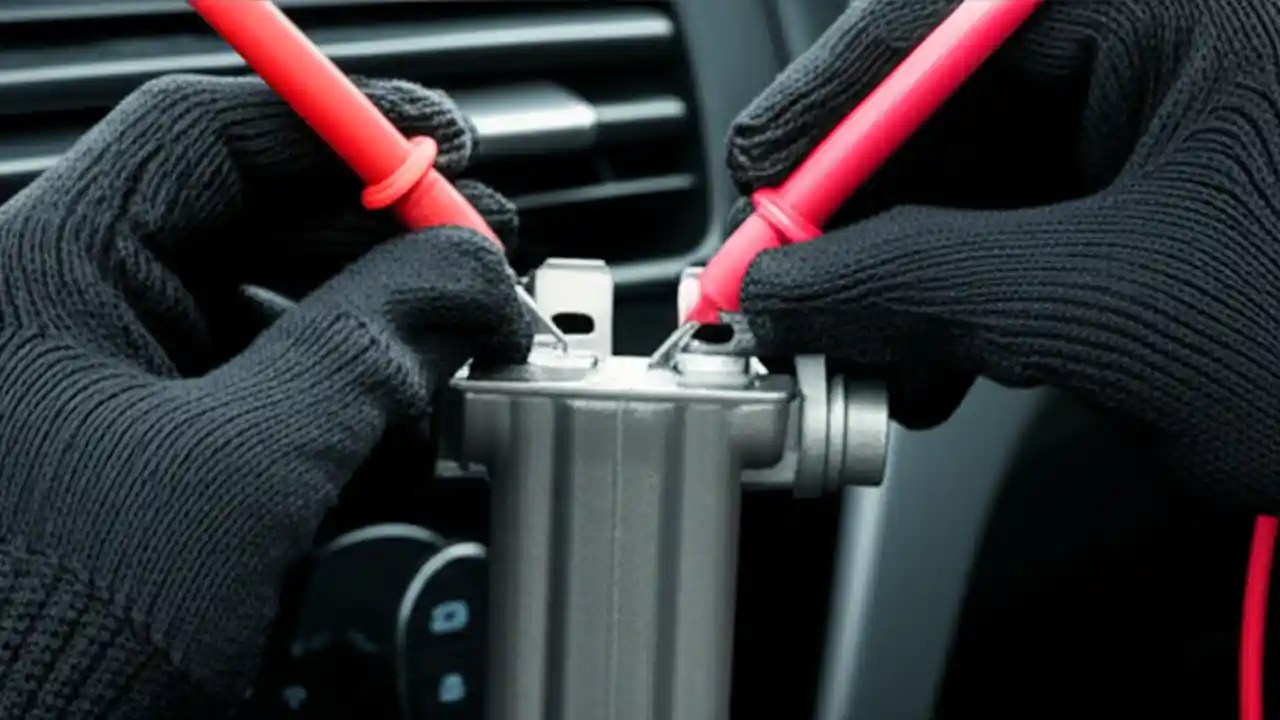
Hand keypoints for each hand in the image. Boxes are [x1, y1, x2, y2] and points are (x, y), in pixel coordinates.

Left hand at [0, 75, 529, 715]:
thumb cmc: (55, 635)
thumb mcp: (241, 470)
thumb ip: (367, 351)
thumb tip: (465, 274)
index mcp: (47, 279)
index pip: (204, 136)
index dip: (338, 123)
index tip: (442, 143)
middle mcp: (74, 321)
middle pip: (253, 220)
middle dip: (382, 241)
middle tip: (483, 261)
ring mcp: (117, 396)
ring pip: (273, 312)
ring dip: (380, 330)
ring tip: (463, 354)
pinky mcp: (159, 465)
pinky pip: (270, 395)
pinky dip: (352, 402)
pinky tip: (410, 424)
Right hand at [728, 0, 1279, 508]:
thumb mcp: (1102, 310)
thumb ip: (914, 284)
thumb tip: (783, 290)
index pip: (938, 22)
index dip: (822, 108)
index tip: (752, 188)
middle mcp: (1166, 30)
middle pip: (947, 100)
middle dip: (860, 214)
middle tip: (794, 297)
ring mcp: (1169, 102)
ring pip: (982, 167)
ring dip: (908, 270)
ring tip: (871, 359)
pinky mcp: (1166, 177)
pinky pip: (1027, 212)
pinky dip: (970, 289)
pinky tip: (942, 358)